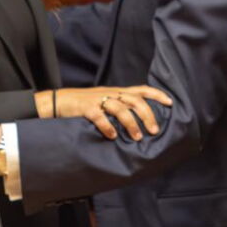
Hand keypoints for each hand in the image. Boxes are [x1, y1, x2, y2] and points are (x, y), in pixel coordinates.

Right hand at [39, 85, 171, 139]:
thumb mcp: (103, 103)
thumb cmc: (82, 106)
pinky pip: (98, 115)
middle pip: (134, 99)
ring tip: (137, 137)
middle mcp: (109, 94)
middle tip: (154, 130)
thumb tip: (138, 125)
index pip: (140, 89)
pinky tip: (112, 136)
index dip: (156, 94)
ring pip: (119, 107)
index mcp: (115, 92)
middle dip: (147, 114)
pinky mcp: (84, 108)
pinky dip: (107, 126)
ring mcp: (97, 100)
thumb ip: (119, 110)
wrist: (55, 102)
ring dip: (130, 122)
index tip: (170, 102)